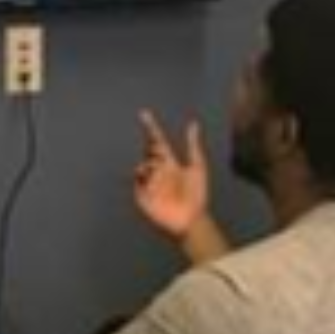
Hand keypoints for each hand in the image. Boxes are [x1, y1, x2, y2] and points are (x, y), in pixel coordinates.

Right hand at [133, 109, 209, 239]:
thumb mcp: (197, 166)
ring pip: (143, 164)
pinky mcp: (141, 194)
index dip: (150, 128)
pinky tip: (152, 178)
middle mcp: (157, 170)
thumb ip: (193, 145)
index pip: (157, 142)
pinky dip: (143, 176)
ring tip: (163, 173)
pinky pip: (137, 180)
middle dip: (151, 147)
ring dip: (152, 164)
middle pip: (148, 151)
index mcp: (170, 163)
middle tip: (162, 152)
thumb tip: (193, 124)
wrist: (190, 219)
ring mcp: (148, 182)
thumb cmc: (197, 195)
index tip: (143, 114)